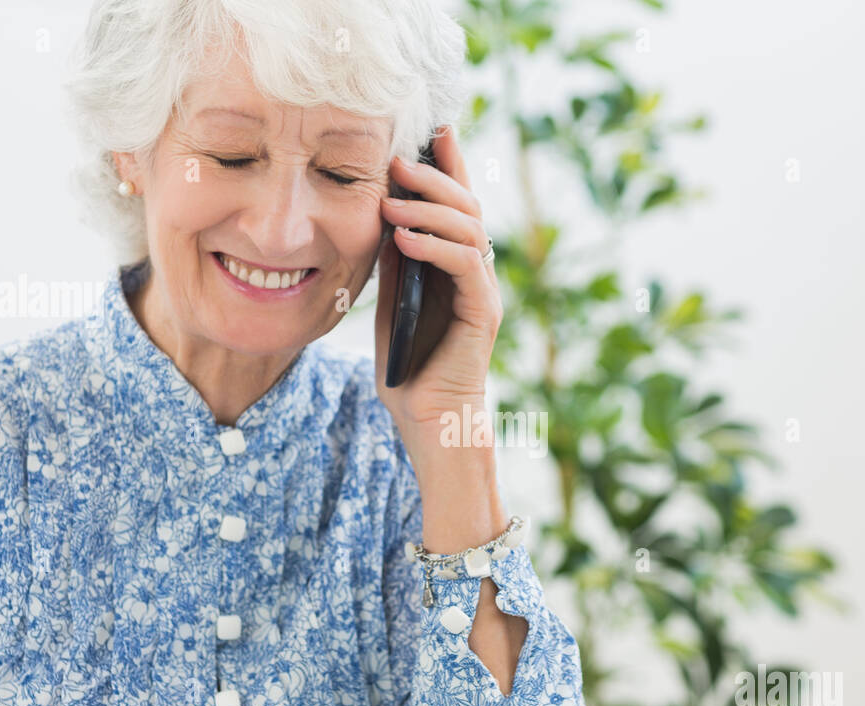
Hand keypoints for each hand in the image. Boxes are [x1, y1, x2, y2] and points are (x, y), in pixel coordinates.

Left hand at [374, 124, 502, 443]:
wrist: (429, 418)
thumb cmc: (409, 365)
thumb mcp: (392, 300)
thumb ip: (394, 260)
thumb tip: (381, 213)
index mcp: (455, 264)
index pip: (456, 203)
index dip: (449, 164)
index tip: (432, 128)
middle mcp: (476, 271)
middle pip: (467, 206)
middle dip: (434, 176)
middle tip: (397, 160)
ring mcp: (483, 290)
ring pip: (469, 229)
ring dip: (428, 208)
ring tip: (391, 199)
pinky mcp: (483, 311)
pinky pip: (465, 265)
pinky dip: (435, 246)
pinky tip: (403, 238)